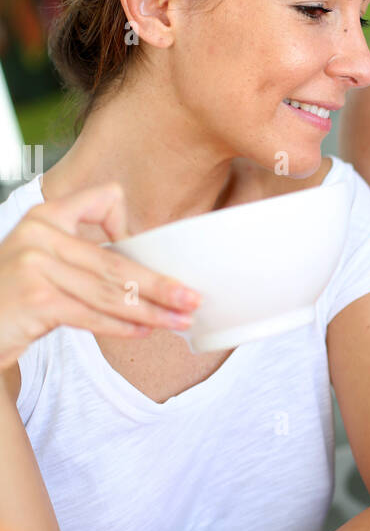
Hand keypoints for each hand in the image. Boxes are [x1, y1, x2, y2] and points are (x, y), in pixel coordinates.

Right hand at [0, 182, 200, 370]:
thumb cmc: (15, 294)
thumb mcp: (44, 259)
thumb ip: (83, 254)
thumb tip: (144, 272)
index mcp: (46, 216)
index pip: (103, 199)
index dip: (126, 223)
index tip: (145, 252)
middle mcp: (39, 235)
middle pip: (116, 263)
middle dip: (160, 284)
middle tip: (191, 298)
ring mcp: (35, 266)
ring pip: (109, 293)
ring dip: (150, 311)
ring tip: (179, 320)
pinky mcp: (36, 300)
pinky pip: (91, 315)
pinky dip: (121, 326)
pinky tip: (145, 330)